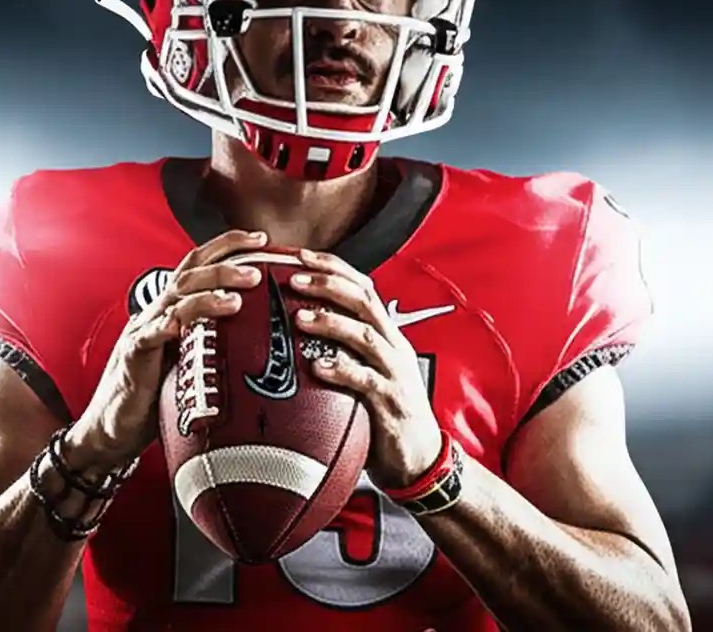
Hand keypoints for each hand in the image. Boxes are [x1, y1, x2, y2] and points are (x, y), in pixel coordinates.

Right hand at [63, 230, 267, 475]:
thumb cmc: (157, 394)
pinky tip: (180, 324)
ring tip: (236, 297)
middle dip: (225, 265)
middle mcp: (157, 312)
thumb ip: (215, 338)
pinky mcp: (131, 358)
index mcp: (172, 308)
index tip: (262, 240)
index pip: (199, 264)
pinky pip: (148, 337)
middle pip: (190, 274)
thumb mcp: (193, 359)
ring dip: (206, 294)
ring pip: (174, 300)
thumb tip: (262, 330)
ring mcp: (142, 332)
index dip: (228, 247)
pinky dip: (165, 327)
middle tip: (258, 268)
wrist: (113, 428)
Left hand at [289, 248, 443, 489]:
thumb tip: (294, 327)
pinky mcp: (390, 402)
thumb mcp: (365, 369)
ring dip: (330, 323)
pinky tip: (316, 367)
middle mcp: (392, 345)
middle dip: (328, 285)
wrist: (419, 456)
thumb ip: (340, 348)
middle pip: (363, 301)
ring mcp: (394, 372)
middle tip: (293, 278)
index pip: (362, 286)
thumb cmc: (383, 410)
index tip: (300, 255)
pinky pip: (366, 381)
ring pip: (364, 336)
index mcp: (385, 333)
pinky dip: (341, 370)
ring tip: (299, 317)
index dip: (332, 268)